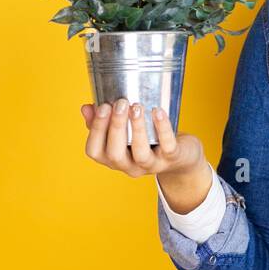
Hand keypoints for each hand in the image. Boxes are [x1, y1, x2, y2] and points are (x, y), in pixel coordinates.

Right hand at [82, 98, 205, 179]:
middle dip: (115, 127)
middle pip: (115, 154)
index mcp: (113, 159)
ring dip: (136, 128)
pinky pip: (167, 146)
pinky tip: (157, 111)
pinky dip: (162, 128)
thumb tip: (87, 107)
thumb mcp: (125, 133)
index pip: (95, 151)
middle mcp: (129, 166)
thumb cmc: (148, 141)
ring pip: (140, 153)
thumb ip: (104, 122)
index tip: (101, 106)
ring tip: (136, 107)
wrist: (181, 157)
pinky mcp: (172, 158)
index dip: (95, 130)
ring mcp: (152, 165)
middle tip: (120, 103)